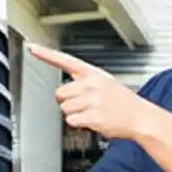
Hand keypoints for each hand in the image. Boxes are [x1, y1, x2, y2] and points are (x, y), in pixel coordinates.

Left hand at [28, 43, 157, 139]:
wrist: (139, 116)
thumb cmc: (121, 101)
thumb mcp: (104, 82)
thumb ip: (84, 81)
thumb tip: (64, 91)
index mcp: (92, 73)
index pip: (65, 60)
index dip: (46, 54)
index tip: (32, 48)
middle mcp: (91, 84)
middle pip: (59, 94)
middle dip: (67, 101)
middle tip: (82, 104)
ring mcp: (91, 101)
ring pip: (64, 109)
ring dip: (74, 114)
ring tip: (90, 112)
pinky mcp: (92, 117)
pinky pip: (71, 121)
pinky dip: (78, 124)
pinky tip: (91, 120)